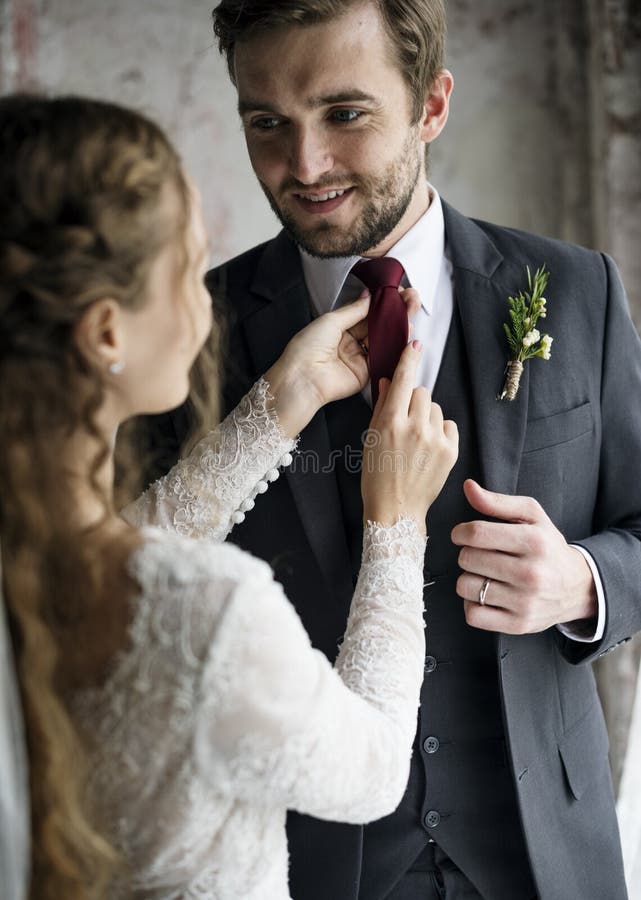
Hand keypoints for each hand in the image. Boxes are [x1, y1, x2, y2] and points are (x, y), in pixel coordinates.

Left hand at [264, 289, 420, 437]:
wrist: (302, 378)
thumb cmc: (307, 347)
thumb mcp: (331, 320)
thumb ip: (354, 310)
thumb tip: (370, 296)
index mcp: (337, 327)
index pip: (364, 312)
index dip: (380, 302)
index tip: (397, 292)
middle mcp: (348, 342)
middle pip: (376, 325)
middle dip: (393, 312)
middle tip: (411, 299)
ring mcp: (358, 357)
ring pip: (382, 339)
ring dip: (397, 326)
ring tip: (412, 311)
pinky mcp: (365, 372)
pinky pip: (382, 357)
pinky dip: (395, 346)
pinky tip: (406, 332)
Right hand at [361, 341, 458, 532]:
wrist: (395, 510)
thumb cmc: (377, 476)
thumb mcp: (371, 439)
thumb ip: (382, 407)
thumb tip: (391, 381)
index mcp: (391, 422)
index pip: (404, 379)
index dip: (409, 358)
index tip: (415, 344)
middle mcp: (415, 427)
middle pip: (422, 392)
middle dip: (414, 400)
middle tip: (405, 419)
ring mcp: (435, 439)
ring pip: (435, 408)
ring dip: (426, 416)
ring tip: (416, 438)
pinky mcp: (450, 451)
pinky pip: (448, 425)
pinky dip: (439, 431)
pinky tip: (428, 446)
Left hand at [452, 479, 597, 633]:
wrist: (577, 587)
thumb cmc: (547, 547)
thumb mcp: (531, 516)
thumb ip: (497, 502)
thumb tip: (468, 487)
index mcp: (534, 541)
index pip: (476, 534)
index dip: (460, 532)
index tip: (463, 535)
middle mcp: (531, 573)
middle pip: (468, 559)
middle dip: (468, 554)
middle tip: (481, 555)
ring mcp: (525, 602)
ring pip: (466, 586)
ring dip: (469, 578)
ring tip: (485, 574)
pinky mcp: (518, 624)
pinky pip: (472, 615)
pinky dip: (472, 604)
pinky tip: (485, 594)